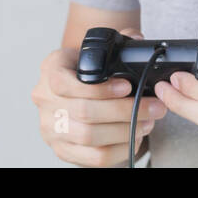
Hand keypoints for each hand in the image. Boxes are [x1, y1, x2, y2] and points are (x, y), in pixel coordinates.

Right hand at [30, 26, 167, 166]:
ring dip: (124, 132)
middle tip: (152, 108)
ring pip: (89, 137)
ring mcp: (50, 127)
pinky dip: (118, 151)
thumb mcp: (98, 48)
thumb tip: (138, 40)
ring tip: (147, 123)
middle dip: (124, 111)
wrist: (76, 87)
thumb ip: (120, 40)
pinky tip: (134, 139)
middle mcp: (45, 99)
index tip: (127, 87)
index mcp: (51, 69)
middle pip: (83, 112)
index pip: (64, 82)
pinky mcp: (62, 149)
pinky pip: (92, 157)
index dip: (98, 89)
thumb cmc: (88, 68)